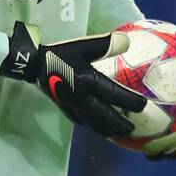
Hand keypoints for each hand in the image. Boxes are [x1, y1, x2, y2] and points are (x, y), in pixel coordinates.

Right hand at [0, 22, 146, 138]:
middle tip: (133, 129)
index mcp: (88, 81)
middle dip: (119, 124)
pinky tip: (94, 126)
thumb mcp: (84, 46)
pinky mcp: (64, 108)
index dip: (130, 102)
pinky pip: (80, 120)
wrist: (33, 64)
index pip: (114, 95)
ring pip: (92, 122)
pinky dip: (91, 125)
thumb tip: (128, 41)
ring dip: (106, 129)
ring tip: (117, 134)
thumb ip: (106, 44)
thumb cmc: (60, 53)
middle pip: (105, 116)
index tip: (143, 106)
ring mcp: (72, 105)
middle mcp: (82, 97)